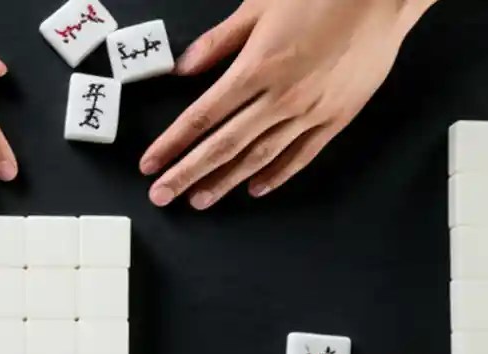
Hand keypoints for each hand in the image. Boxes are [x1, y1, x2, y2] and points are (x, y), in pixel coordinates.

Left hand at [140, 0, 436, 209]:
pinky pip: (301, 155)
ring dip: (225, 182)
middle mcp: (280, 98)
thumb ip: (218, 42)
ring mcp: (310, 112)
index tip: (150, 165)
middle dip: (187, 173)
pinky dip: (276, 175)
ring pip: (258, 157)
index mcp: (256, 68)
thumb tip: (182, 69)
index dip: (172, 143)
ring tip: (199, 200)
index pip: (202, 116)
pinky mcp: (336, 118)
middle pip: (223, 145)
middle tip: (162, 196)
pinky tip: (255, 189)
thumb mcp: (259, 6)